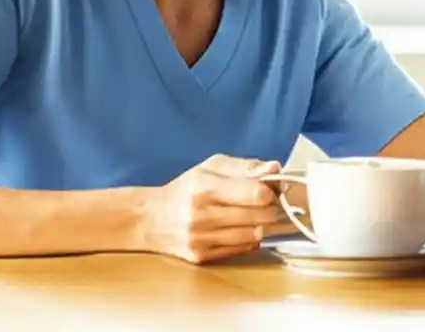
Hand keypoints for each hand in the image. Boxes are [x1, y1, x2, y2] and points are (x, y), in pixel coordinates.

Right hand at [139, 154, 283, 263]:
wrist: (149, 219)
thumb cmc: (186, 189)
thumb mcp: (211, 168)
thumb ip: (245, 167)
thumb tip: (275, 169)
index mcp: (205, 186)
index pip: (256, 194)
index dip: (271, 191)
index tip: (271, 189)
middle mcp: (201, 214)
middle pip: (259, 216)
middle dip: (271, 209)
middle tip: (269, 203)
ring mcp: (200, 238)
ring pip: (253, 234)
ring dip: (263, 225)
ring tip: (258, 215)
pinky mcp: (201, 256)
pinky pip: (241, 249)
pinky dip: (249, 239)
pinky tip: (243, 229)